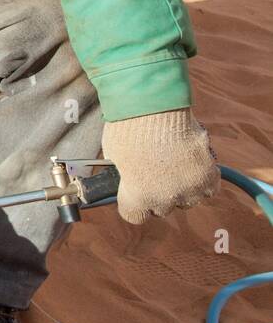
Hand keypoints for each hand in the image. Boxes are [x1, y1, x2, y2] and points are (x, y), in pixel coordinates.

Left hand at [101, 108, 219, 223]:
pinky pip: (209, 188)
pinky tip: (192, 165)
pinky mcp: (208, 175)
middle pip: (161, 209)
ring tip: (173, 165)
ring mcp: (189, 188)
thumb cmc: (127, 127)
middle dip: (157, 194)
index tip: (133, 192)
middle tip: (154, 173)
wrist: (153, 106)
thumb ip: (123, 173)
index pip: (134, 216)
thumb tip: (127, 175)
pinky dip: (202, 179)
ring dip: (182, 187)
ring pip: (187, 200)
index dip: (132, 203)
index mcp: (137, 197)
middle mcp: (165, 199)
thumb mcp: (113, 155)